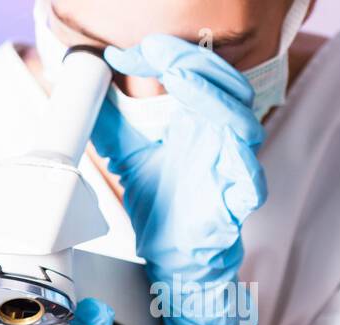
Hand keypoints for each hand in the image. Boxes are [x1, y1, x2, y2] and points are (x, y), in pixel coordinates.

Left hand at [94, 35, 267, 324]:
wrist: (170, 256)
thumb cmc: (162, 204)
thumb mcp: (125, 154)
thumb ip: (111, 120)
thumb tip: (88, 86)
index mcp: (199, 121)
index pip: (194, 75)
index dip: (167, 57)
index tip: (132, 54)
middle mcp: (220, 138)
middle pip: (225, 86)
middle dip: (193, 64)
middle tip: (158, 53)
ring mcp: (233, 167)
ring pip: (241, 121)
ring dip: (214, 96)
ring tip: (182, 79)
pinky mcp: (238, 202)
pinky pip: (250, 179)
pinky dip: (241, 163)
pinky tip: (225, 143)